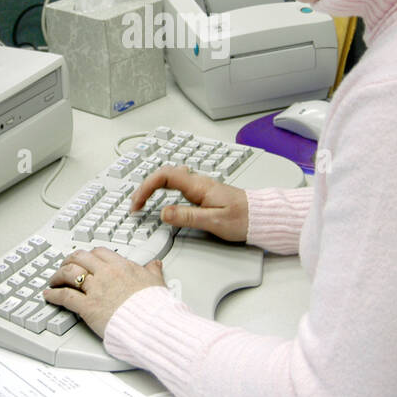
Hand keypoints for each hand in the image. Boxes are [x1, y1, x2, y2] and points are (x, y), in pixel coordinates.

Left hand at [43, 247, 166, 337]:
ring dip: (58, 275)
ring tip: (54, 280)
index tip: (85, 259)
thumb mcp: (156, 282)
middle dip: (69, 260)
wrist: (151, 324)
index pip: (99, 252)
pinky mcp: (88, 307)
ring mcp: (95, 289)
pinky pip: (65, 296)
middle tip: (65, 266)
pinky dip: (54, 294)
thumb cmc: (154, 306)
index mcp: (121, 266)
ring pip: (70, 273)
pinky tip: (49, 295)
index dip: (89, 255)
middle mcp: (106, 274)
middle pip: (80, 258)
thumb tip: (155, 264)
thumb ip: (152, 271)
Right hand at [129, 165, 248, 243]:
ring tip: (143, 202)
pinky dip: (163, 191)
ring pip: (170, 179)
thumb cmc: (243, 218)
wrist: (261, 217)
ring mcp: (200, 187)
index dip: (146, 188)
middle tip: (135, 204)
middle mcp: (198, 182)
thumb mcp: (214, 221)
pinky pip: (177, 186)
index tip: (137, 204)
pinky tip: (161, 200)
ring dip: (153, 188)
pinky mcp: (203, 193)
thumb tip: (163, 213)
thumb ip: (187, 216)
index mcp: (198, 186)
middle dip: (145, 187)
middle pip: (163, 175)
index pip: (164, 177)